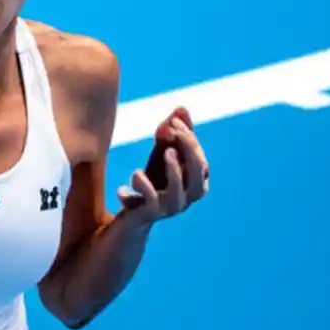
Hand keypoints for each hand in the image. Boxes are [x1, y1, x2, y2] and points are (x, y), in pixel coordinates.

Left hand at [118, 107, 209, 221]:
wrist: (129, 221)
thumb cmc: (149, 184)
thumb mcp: (158, 157)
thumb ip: (170, 135)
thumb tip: (181, 108)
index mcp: (193, 184)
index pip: (200, 161)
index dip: (190, 139)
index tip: (173, 120)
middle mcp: (186, 198)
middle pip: (198, 174)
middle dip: (188, 149)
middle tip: (171, 128)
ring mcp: (169, 208)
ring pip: (179, 191)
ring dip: (174, 169)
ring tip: (164, 150)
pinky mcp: (149, 214)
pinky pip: (149, 202)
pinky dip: (141, 187)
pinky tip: (132, 175)